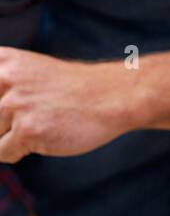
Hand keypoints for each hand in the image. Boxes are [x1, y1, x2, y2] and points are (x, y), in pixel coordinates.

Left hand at [0, 48, 130, 161]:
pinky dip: (15, 153)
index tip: (2, 112)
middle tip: (16, 123)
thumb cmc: (71, 88)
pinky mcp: (29, 129)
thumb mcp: (27, 70)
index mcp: (3, 62)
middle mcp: (5, 79)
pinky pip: (2, 153)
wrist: (112, 96)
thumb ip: (2, 83)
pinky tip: (37, 140)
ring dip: (6, 138)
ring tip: (31, 129)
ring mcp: (16, 104)